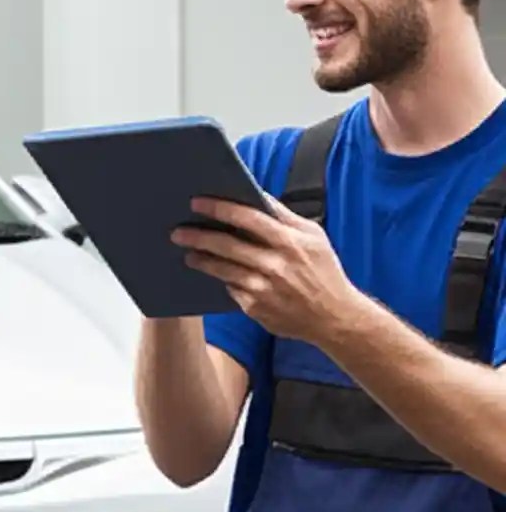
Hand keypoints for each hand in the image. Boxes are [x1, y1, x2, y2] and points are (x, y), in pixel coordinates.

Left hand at [170, 194, 365, 344]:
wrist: (335, 317)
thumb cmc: (323, 270)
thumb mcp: (313, 237)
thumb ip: (284, 216)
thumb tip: (256, 194)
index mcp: (290, 241)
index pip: (248, 218)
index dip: (220, 208)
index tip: (197, 202)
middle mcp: (276, 264)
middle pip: (228, 245)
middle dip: (199, 236)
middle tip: (177, 231)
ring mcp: (264, 288)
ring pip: (223, 269)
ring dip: (201, 259)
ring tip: (187, 252)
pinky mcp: (256, 307)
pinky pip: (230, 289)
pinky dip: (220, 280)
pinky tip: (209, 273)